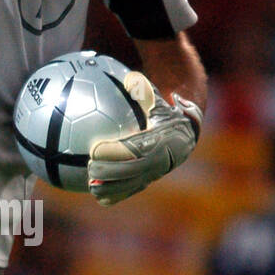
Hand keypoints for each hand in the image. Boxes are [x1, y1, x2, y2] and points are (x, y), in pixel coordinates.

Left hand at [87, 75, 202, 205]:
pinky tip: (99, 197)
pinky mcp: (150, 180)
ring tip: (91, 187)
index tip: (94, 149)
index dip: (114, 151)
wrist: (184, 133)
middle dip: (111, 172)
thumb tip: (128, 77)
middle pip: (133, 170)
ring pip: (132, 184)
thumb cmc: (163, 110)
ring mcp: (156, 172)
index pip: (135, 147)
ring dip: (112, 188)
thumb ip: (143, 90)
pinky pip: (133, 191)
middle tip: (90, 169)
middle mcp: (160, 159)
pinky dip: (117, 196)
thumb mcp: (157, 99)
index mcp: (161, 139)